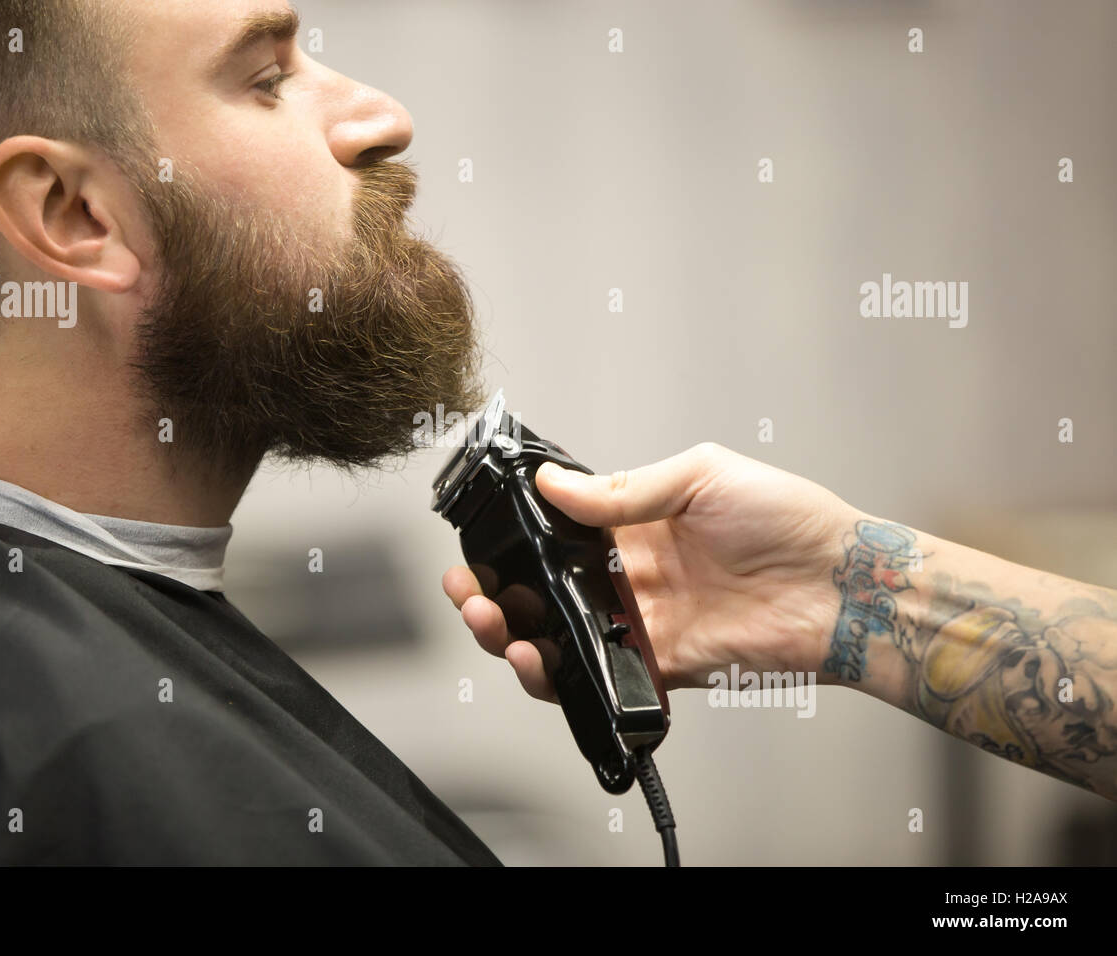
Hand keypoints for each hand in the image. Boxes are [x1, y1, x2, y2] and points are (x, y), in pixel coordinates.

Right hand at [441, 442, 860, 701]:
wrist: (841, 587)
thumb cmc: (788, 520)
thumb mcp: (700, 475)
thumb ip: (624, 490)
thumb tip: (552, 483)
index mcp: (634, 526)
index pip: (553, 534)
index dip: (511, 541)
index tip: (478, 542)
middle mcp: (629, 575)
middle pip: (542, 590)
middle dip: (494, 593)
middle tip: (468, 592)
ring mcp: (640, 622)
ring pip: (556, 636)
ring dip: (511, 634)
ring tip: (489, 622)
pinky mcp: (658, 665)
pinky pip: (596, 675)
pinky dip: (557, 674)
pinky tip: (535, 658)